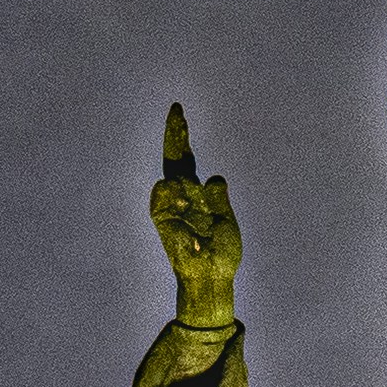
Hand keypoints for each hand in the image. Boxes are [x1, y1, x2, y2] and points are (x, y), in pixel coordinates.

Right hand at [154, 104, 239, 326]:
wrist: (212, 277)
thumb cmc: (221, 254)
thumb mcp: (225, 221)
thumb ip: (218, 200)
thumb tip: (214, 178)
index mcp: (198, 193)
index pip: (186, 158)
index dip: (180, 136)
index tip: (178, 112)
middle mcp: (182, 195)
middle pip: (174, 158)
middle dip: (175, 134)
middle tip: (176, 109)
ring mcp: (171, 206)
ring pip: (172, 177)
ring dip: (185, 180)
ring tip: (194, 203)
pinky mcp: (162, 219)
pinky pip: (160, 196)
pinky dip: (171, 193)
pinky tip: (182, 201)